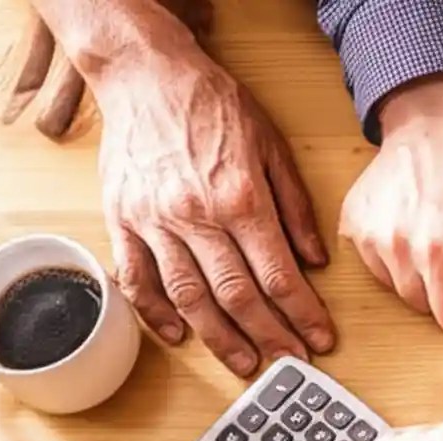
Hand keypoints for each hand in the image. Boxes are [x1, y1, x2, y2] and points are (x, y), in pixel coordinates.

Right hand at [92, 20, 333, 375]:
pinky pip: (136, 280)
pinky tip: (178, 335)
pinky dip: (155, 314)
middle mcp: (197, 217)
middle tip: (289, 362)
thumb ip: (295, 207)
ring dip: (219, 338)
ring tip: (244, 363)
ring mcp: (155, 222)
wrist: (147, 75)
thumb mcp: (272, 147)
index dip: (303, 315)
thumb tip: (315, 260)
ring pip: (189, 298)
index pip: (279, 275)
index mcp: (241, 198)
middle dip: (269, 337)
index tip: (320, 339)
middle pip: (238, 296)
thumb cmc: (213, 106)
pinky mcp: (122, 221)